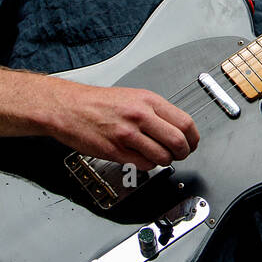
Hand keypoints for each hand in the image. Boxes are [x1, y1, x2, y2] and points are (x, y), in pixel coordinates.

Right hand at [47, 82, 199, 166]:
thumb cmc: (98, 102)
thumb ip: (155, 112)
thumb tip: (176, 128)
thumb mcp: (133, 97)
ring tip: (159, 156)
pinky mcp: (116, 151)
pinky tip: (141, 158)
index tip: (192, 143)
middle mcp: (140, 116)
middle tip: (180, 154)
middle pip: (178, 141)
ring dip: (165, 161)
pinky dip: (148, 165)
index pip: (185, 122)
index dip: (193, 138)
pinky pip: (144, 165)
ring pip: (163, 156)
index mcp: (148, 100)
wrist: (69, 108)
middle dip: (183, 153)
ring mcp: (128, 135)